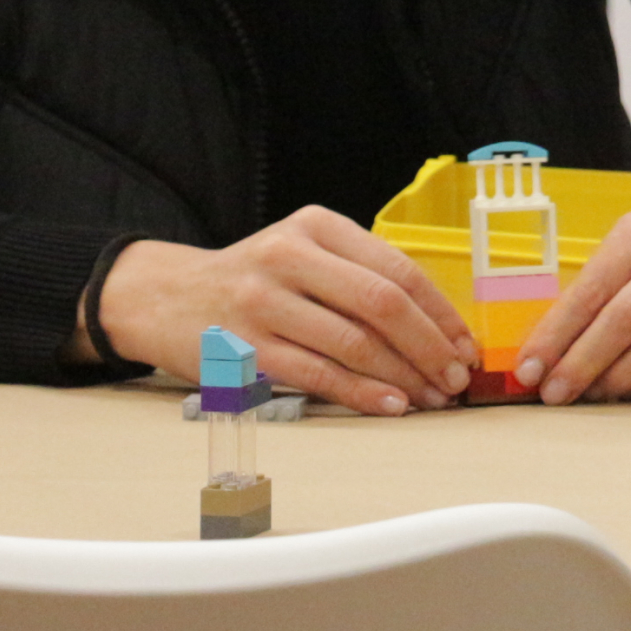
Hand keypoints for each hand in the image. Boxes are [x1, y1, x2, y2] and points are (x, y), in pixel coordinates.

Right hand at [90, 208, 477, 415]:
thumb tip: (438, 327)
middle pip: (382, 303)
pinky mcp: (243, 348)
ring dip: (402, 376)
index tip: (465, 345)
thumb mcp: (304, 253)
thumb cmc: (253, 281)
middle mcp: (289, 255)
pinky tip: (389, 405)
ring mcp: (262, 302)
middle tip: (456, 379)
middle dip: (429, 346)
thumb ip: (361, 276)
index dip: (440, 312)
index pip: (398, 268)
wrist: (164, 298)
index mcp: (316, 226)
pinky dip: (360, 393)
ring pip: (352, 342)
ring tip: (430, 398)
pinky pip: (316, 375)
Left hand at [515, 170, 630, 403]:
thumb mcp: (625, 243)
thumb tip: (546, 354)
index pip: (595, 286)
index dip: (558, 332)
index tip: (530, 368)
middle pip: (630, 315)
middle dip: (585, 361)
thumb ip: (592, 290)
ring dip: (624, 375)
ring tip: (594, 393)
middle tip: (555, 392)